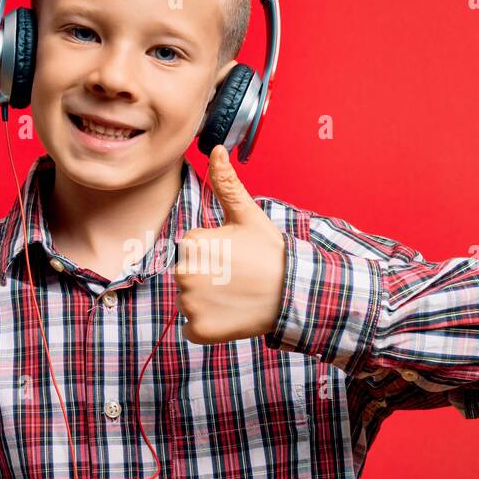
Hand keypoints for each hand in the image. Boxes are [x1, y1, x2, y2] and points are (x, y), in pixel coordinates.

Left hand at [175, 144, 286, 343]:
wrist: (294, 293)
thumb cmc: (270, 252)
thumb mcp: (247, 215)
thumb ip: (226, 184)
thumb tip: (216, 149)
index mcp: (192, 242)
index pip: (191, 249)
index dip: (214, 254)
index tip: (236, 257)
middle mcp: (184, 272)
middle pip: (186, 276)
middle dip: (207, 277)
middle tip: (237, 277)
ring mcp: (190, 303)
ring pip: (188, 302)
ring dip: (207, 302)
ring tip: (236, 296)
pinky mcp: (198, 330)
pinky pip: (192, 328)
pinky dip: (209, 325)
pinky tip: (231, 315)